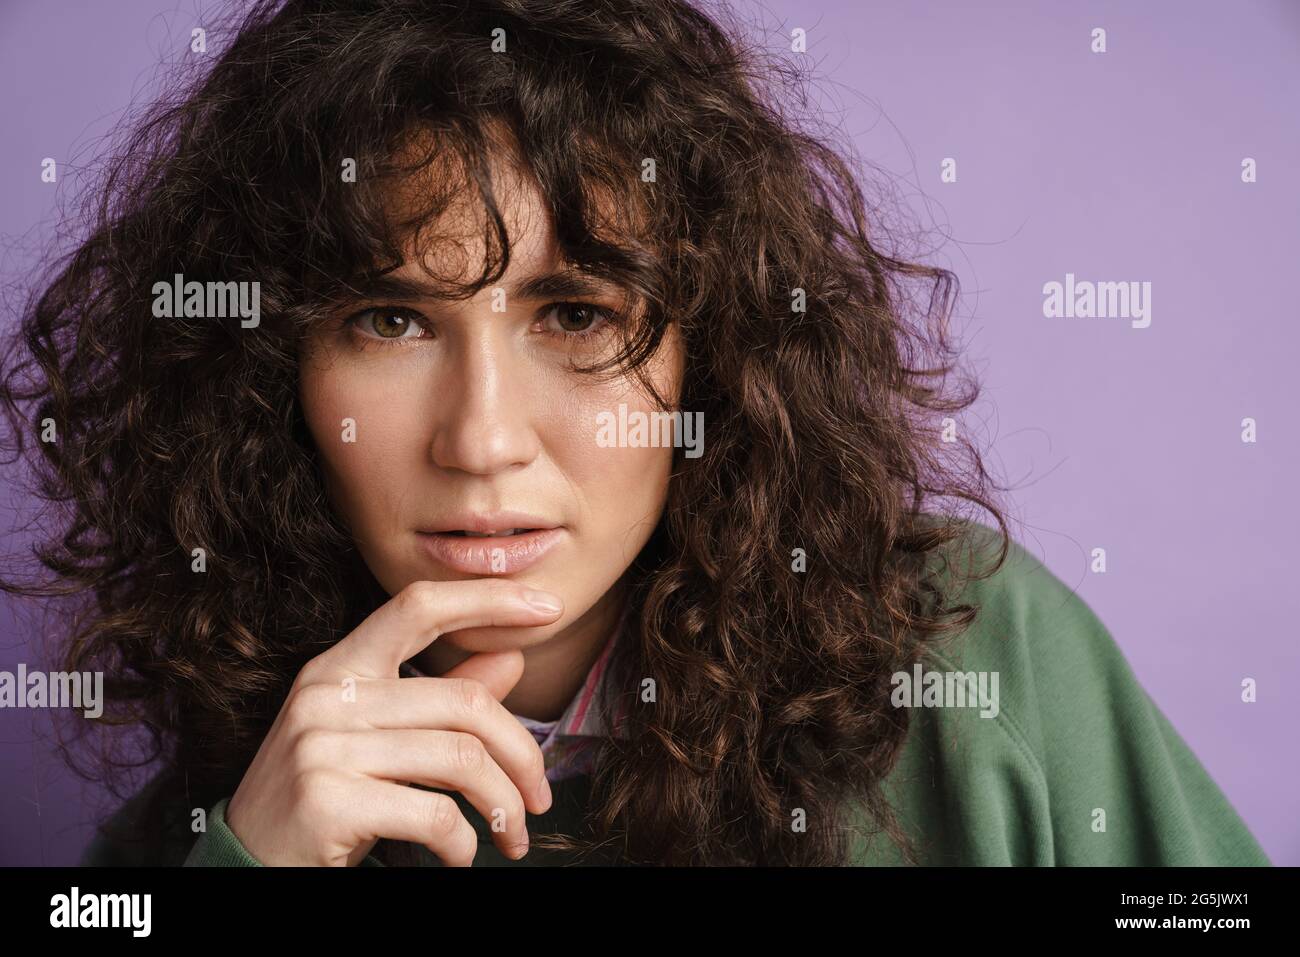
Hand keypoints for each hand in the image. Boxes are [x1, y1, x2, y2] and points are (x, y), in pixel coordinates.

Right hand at [224, 579, 562, 865]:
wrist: (245, 867)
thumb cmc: (322, 799)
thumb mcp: (378, 739)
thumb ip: (441, 700)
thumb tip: (511, 655)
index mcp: (340, 667)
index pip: (418, 607)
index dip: (488, 599)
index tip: (548, 605)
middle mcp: (326, 695)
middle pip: (465, 703)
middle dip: (522, 755)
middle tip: (540, 798)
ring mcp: (322, 745)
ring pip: (461, 760)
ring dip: (504, 807)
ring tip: (514, 836)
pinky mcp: (327, 800)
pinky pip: (434, 815)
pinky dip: (464, 845)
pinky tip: (461, 859)